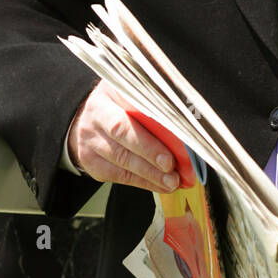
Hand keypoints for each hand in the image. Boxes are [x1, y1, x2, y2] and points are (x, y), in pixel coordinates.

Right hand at [66, 81, 181, 192]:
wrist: (91, 118)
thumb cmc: (123, 104)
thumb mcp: (136, 94)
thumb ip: (156, 106)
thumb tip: (188, 128)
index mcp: (109, 93)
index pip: (131, 108)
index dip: (150, 130)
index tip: (172, 146)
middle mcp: (96, 115)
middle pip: (123, 135)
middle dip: (150, 154)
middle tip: (172, 168)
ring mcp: (90, 140)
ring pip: (121, 160)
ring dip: (150, 174)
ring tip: (172, 181)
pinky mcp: (91, 162)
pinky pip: (119, 176)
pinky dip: (143, 182)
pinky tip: (160, 184)